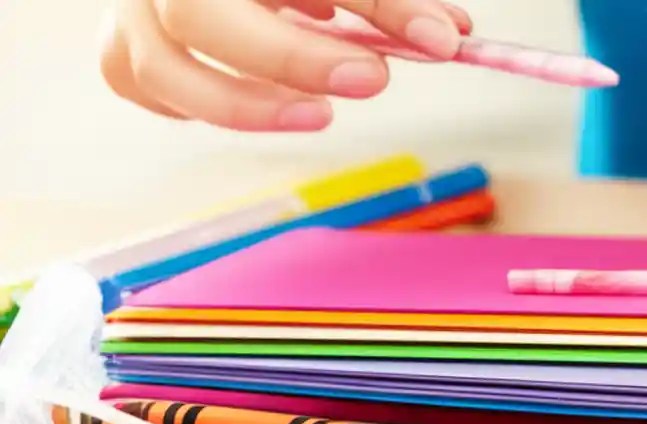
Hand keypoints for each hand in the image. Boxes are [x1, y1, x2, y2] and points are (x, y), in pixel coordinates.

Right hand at [99, 0, 471, 131]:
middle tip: (373, 79)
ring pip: (161, 68)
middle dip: (292, 57)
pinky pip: (145, 87)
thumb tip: (449, 35)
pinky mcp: (122, 48)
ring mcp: (131, 10)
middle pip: (200, 14)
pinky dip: (202, 106)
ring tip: (320, 114)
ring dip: (246, 103)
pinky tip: (265, 103)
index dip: (376, 3)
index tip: (440, 39)